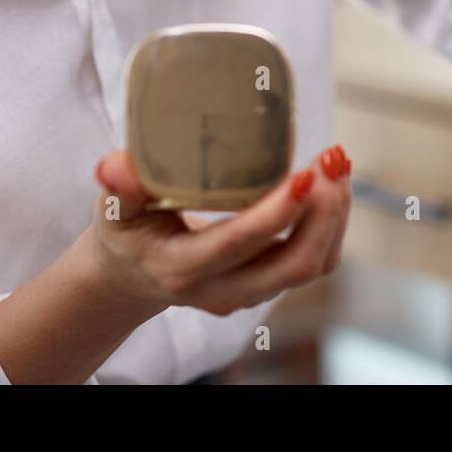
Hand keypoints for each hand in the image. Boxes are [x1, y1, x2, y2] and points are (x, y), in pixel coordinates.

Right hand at [86, 145, 351, 316]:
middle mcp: (223, 288)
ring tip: (337, 164)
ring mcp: (250, 291)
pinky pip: (316, 261)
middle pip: (292, 264)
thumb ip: (119, 188)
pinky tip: (333, 183)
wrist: (133, 276)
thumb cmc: (127, 234)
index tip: (305, 174)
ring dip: (334, 215)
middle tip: (331, 160)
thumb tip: (115, 165)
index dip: (278, 212)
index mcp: (183, 268)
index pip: (240, 243)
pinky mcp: (269, 282)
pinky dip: (332, 224)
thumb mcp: (115, 211)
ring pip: (312, 265)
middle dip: (324, 213)